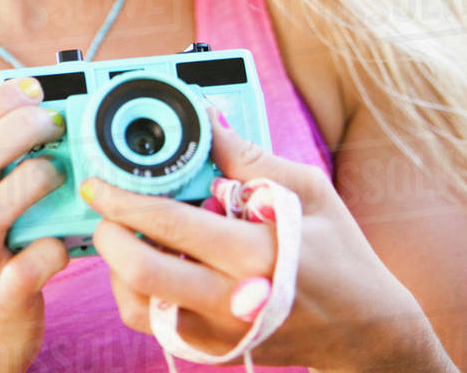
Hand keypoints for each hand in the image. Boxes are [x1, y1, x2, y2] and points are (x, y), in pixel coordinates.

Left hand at [85, 107, 423, 370]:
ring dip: (117, 267)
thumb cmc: (339, 252)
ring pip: (138, 306)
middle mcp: (230, 298)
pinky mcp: (215, 348)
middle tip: (104, 206)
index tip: (101, 180)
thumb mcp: (306, 189)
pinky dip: (139, 293)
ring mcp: (219, 330)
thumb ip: (248, 156)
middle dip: (108, 233)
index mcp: (254, 251)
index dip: (125, 198)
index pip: (170, 222)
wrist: (365, 328)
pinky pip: (156, 324)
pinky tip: (151, 261)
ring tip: (124, 233)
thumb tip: (206, 118)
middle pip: (141, 272)